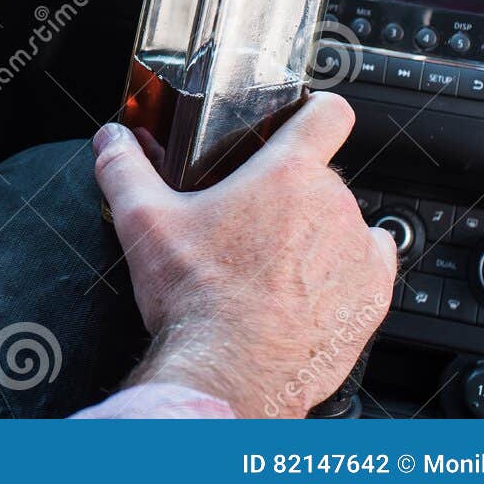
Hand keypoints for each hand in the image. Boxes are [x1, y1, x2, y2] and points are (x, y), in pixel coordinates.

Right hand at [93, 93, 396, 417]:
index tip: (302, 121)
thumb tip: (111, 141)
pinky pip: (370, 263)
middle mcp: (333, 206)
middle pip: (321, 176)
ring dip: (316, 233)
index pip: (328, 113)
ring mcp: (358, 252)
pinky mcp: (371, 297)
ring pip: (343, 221)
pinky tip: (309, 285)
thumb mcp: (144, 222)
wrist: (231, 372)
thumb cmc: (198, 300)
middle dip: (288, 193)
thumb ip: (124, 169)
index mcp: (286, 174)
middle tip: (250, 222)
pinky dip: (344, 269)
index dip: (315, 111)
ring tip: (274, 264)